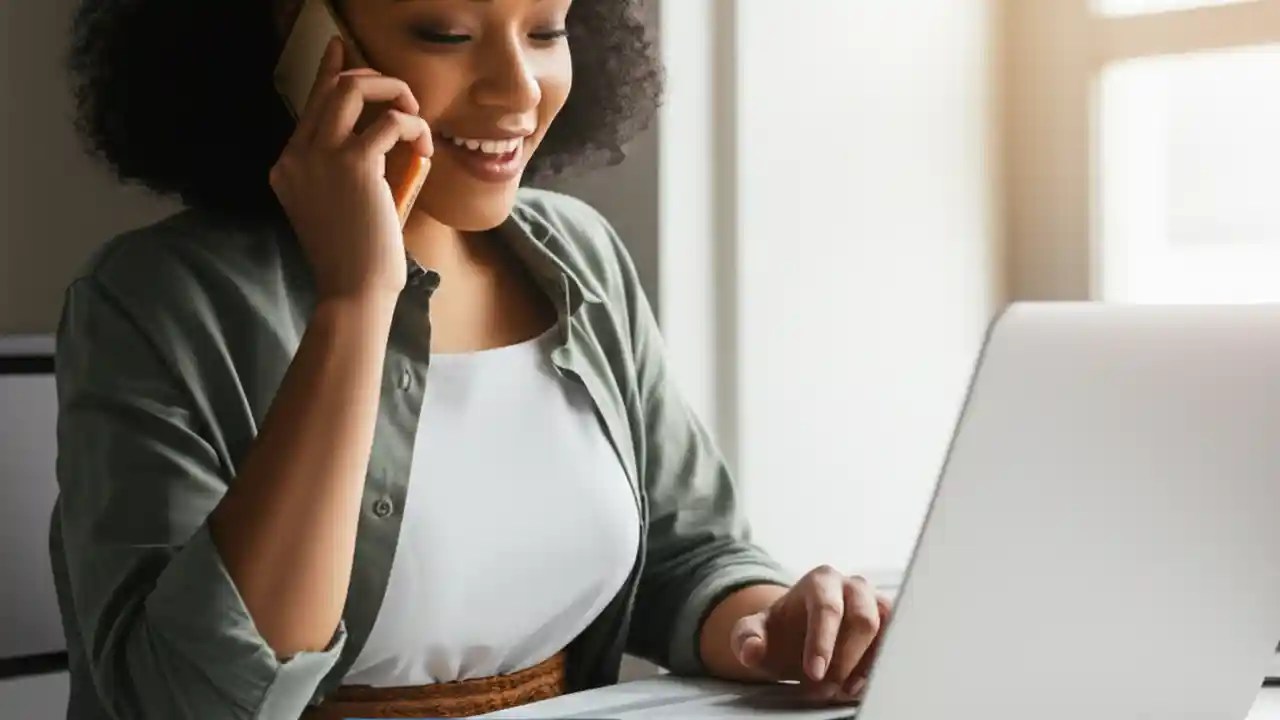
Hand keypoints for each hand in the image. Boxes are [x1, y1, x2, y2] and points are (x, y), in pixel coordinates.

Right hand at [269, 36, 433, 303]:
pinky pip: (390, 122)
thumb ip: (343, 173)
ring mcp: (320, 157)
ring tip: (415, 115)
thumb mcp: (338, 209)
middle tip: (402, 97)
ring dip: (393, 92)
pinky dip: (413, 126)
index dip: (329, 73)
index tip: (344, 52)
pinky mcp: (353, 164)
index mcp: (287, 167)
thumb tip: (378, 139)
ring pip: (353, 89)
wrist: (354, 290)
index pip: (309, 105)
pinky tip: (423, 147)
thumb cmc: (356, 260)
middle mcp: (296, 156)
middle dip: (372, 80)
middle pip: (329, 88)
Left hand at [731, 567, 891, 703]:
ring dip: (866, 664)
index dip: (822, 642)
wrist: (798, 635)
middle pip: (861, 619)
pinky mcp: (889, 622)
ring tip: (842, 690)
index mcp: (820, 581)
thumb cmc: (780, 633)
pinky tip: (858, 686)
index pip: (827, 607)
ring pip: (885, 628)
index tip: (813, 673)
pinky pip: (895, 641)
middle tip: (824, 688)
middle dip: (844, 659)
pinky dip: (879, 665)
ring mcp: (875, 602)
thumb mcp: (754, 634)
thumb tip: (752, 650)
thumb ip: (746, 638)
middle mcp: (852, 586)